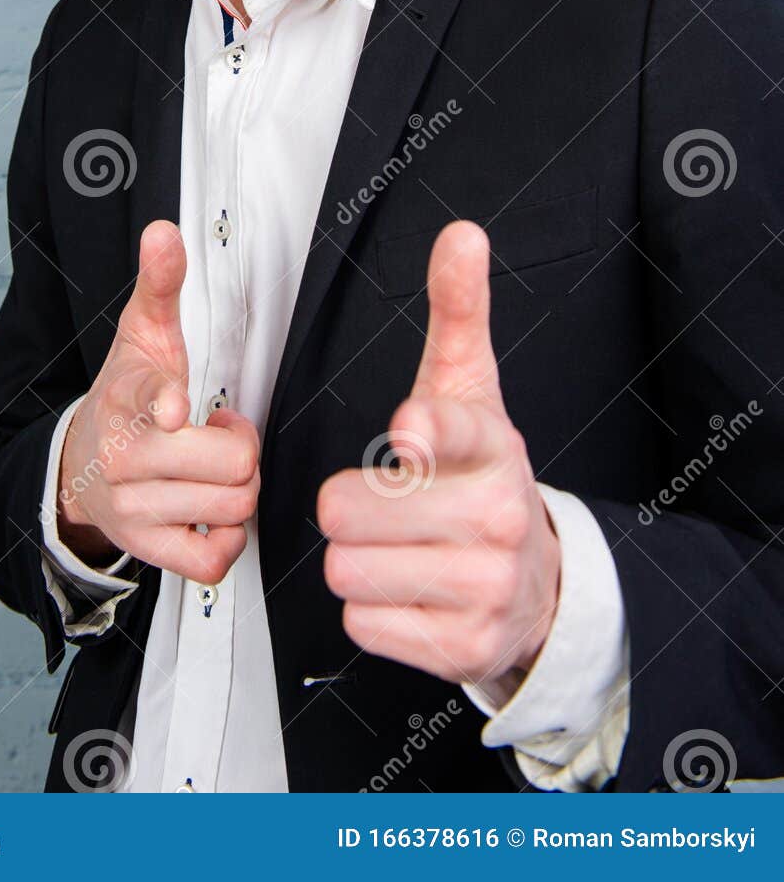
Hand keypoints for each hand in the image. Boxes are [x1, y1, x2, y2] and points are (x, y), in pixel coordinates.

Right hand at [55, 218, 259, 586]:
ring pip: (233, 507)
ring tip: (211, 468)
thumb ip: (159, 282)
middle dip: (242, 448)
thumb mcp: (142, 333)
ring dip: (237, 488)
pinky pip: (214, 558)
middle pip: (233, 463)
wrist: (80, 463)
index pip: (148, 399)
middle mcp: (125, 456)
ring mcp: (134, 508)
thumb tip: (165, 231)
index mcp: (126, 397)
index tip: (176, 408)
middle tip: (220, 435)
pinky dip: (226, 537)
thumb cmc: (125, 393)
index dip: (167, 402)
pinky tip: (211, 509)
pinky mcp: (147, 549)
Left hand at [317, 220, 559, 691]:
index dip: (422, 436)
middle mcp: (498, 517)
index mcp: (493, 446)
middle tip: (378, 505)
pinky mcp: (464, 647)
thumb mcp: (468, 388)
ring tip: (392, 548)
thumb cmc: (478, 474)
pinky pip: (362, 624)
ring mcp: (486, 587)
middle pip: (352, 513)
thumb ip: (458, 310)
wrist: (536, 580)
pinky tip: (405, 590)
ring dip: (353, 562)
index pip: (451, 433)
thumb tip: (462, 235)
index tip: (405, 437)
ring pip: (348, 572)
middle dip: (346, 510)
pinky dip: (370, 611)